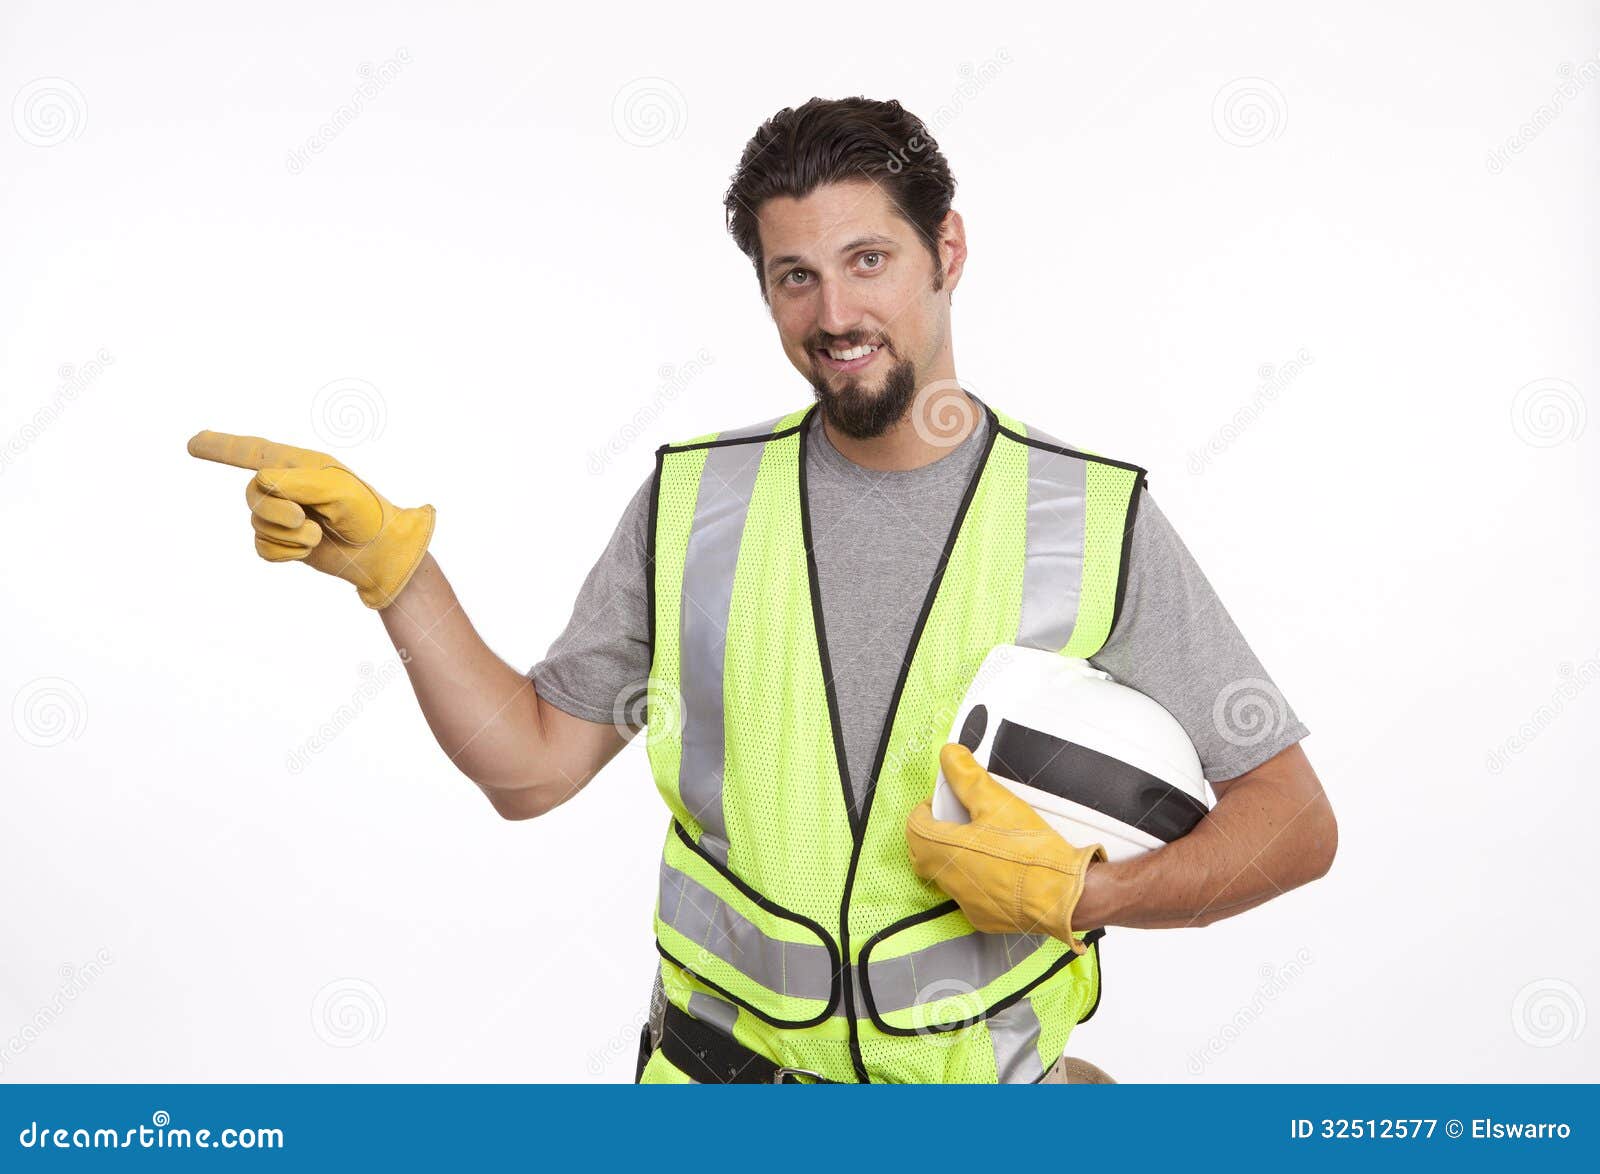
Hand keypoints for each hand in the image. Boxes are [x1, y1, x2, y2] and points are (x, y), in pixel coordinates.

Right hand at [187, 430, 434, 608]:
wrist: (380, 552)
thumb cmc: (365, 513)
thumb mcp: (336, 489)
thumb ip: (295, 481)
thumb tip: (260, 483)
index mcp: (298, 464)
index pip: (251, 451)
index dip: (220, 447)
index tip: (192, 443)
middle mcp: (286, 486)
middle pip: (252, 495)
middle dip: (276, 511)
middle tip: (306, 519)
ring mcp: (283, 515)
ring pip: (257, 524)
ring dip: (288, 535)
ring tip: (318, 534)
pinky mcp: (284, 542)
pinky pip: (263, 548)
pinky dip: (286, 552)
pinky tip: (308, 549)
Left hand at [905, 743, 1105, 951]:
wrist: (1066, 895)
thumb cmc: (1032, 853)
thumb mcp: (998, 802)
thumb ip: (968, 777)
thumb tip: (950, 756)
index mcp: (944, 850)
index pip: (914, 826)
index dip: (926, 809)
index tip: (945, 800)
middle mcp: (949, 880)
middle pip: (924, 852)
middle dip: (935, 832)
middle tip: (959, 818)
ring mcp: (965, 902)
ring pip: (947, 874)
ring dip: (956, 855)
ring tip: (985, 839)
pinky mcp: (983, 918)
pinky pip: (970, 895)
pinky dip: (977, 879)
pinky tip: (1000, 867)